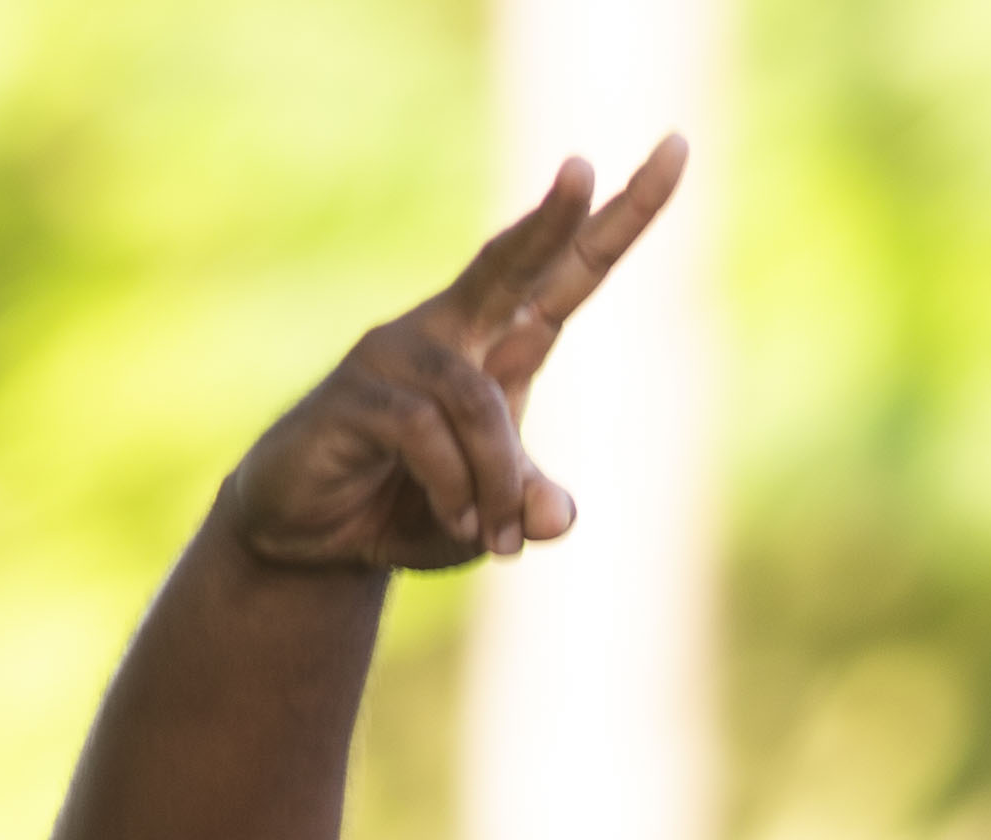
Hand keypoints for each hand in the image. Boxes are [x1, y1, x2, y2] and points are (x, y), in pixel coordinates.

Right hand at [223, 143, 688, 574]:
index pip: (570, 268)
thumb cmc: (412, 508)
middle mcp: (453, 330)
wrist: (314, 536)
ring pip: (481, 403)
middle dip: (552, 218)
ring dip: (497, 482)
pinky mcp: (359, 390)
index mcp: (501, 341)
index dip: (623, 215)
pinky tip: (451, 520)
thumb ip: (527, 505)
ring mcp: (400, 353)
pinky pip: (427, 434)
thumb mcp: (491, 517)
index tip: (676, 148)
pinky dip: (454, 489)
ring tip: (492, 540)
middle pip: (513, 260)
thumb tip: (557, 515)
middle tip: (582, 168)